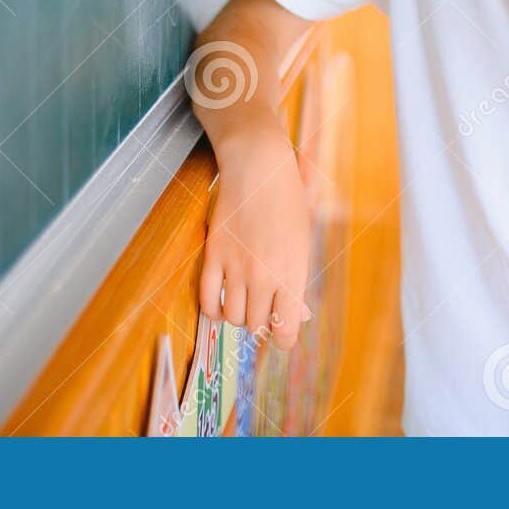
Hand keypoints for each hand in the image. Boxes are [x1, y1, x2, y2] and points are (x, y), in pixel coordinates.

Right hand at [198, 126, 313, 349]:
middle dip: (261, 322)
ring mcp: (237, 268)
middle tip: (263, 306)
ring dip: (238, 315)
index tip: (281, 334)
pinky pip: (207, 300)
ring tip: (243, 300)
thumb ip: (296, 281)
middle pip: (256, 326)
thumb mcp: (301, 243)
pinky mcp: (214, 256)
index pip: (285, 334)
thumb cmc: (289, 203)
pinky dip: (213, 309)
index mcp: (293, 276)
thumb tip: (295, 317)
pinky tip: (220, 303)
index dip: (283, 340)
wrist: (260, 168)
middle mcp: (265, 277)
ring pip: (232, 317)